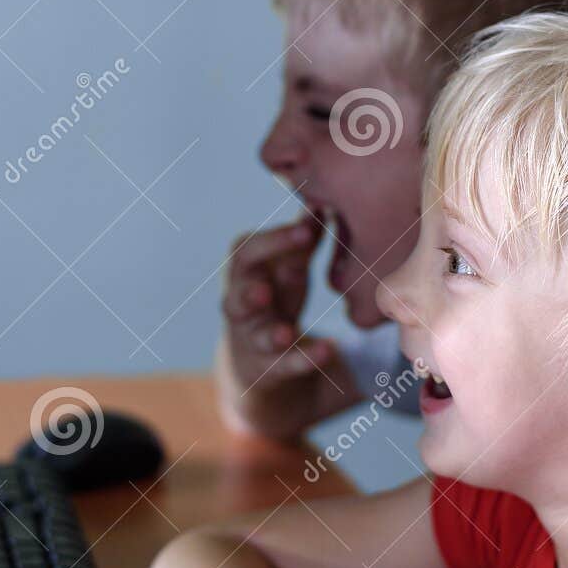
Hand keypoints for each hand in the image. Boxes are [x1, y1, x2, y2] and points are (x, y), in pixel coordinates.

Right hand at [221, 211, 334, 389]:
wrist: (258, 360)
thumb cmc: (275, 298)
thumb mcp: (289, 268)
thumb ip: (303, 238)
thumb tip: (322, 198)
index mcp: (246, 273)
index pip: (248, 251)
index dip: (274, 241)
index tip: (307, 230)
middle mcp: (241, 305)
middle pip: (238, 293)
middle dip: (251, 289)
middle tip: (267, 288)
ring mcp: (251, 339)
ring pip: (254, 335)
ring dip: (269, 332)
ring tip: (285, 332)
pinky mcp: (266, 369)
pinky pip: (284, 365)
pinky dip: (306, 359)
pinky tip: (329, 350)